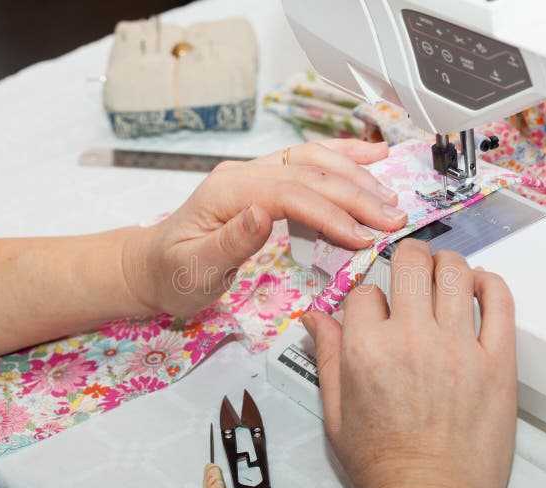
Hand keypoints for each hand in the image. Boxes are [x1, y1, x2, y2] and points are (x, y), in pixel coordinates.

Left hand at [121, 139, 406, 316]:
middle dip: (356, 193)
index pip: (290, 193)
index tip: (364, 236)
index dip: (331, 212)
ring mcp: (255, 172)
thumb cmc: (172, 273)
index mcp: (228, 191)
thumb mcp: (194, 269)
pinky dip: (342, 157)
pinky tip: (370, 156)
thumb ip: (229, 243)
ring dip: (356, 174)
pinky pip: (308, 160)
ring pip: (314, 159)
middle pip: (310, 172)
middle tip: (393, 217)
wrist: (152, 265)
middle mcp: (244, 173)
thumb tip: (263, 214)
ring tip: (390, 193)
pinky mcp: (265, 180)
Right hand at [301, 239, 516, 487]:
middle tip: (410, 266)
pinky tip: (481, 286)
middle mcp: (412, 340)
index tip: (376, 308)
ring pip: (456, 272)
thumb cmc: (385, 468)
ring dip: (447, 265)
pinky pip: (501, 302)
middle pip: (411, 262)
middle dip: (406, 257)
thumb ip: (326, 357)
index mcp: (366, 351)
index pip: (365, 290)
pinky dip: (491, 284)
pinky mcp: (498, 362)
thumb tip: (315, 317)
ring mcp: (459, 348)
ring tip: (444, 274)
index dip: (368, 296)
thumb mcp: (336, 414)